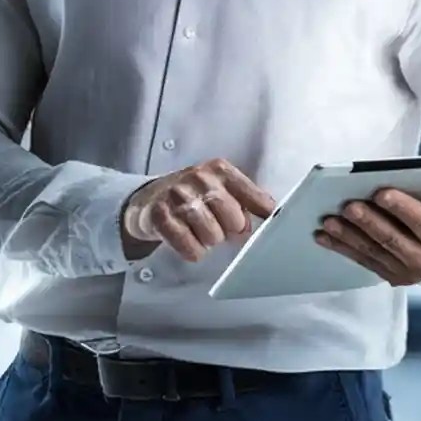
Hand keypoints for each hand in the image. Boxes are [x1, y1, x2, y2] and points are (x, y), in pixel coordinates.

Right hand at [121, 158, 276, 262]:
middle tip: (220, 227)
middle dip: (230, 230)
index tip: (268, 220)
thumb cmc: (196, 195)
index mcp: (220, 170)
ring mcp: (177, 195)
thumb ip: (247, 199)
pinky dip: (193, 251)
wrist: (150, 198)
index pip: (251, 195)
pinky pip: (188, 245)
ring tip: (203, 232)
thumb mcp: (222, 188)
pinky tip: (192, 244)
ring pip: (212, 234)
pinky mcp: (160, 215)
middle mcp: (199, 178)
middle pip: (233, 218)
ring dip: (210, 240)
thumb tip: (270, 215)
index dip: (260, 211)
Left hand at [315, 183, 420, 285]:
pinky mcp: (388, 275)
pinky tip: (324, 235)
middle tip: (349, 205)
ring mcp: (403, 271)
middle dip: (369, 222)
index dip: (402, 208)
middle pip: (392, 239)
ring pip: (372, 250)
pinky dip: (342, 247)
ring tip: (329, 220)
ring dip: (348, 235)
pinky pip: (362, 260)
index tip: (382, 192)